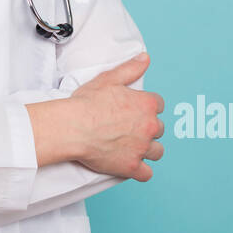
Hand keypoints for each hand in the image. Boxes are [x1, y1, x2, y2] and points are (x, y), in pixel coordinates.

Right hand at [66, 52, 164, 181]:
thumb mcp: (108, 79)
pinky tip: (131, 165)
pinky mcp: (132, 167)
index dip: (147, 107)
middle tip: (129, 129)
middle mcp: (149, 126)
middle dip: (148, 129)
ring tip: (132, 147)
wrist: (72, 127)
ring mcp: (141, 148)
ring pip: (157, 152)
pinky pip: (147, 174)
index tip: (135, 111)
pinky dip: (141, 171)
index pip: (159, 105)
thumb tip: (146, 58)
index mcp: (146, 104)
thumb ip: (130, 69)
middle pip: (160, 129)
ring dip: (148, 150)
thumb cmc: (87, 103)